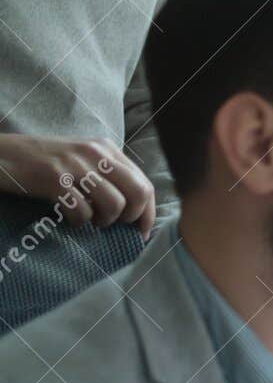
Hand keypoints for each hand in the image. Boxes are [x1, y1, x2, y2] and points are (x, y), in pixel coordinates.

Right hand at [0, 134, 155, 234]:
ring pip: (115, 204)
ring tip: (91, 220)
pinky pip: (83, 211)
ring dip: (105, 221)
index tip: (141, 232)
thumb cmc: (43, 163)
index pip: (145, 184)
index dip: (148, 213)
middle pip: (138, 193)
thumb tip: (137, 210)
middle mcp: (95, 153)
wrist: (0, 153)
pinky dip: (80, 221)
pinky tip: (70, 217)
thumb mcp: (82, 160)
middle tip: (114, 225)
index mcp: (106, 149)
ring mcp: (75, 164)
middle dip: (132, 218)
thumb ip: (109, 176)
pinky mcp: (54, 178)